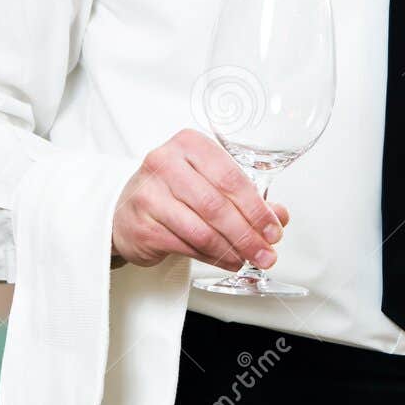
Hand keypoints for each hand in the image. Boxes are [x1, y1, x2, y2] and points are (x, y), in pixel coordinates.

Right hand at [111, 128, 289, 271]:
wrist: (125, 210)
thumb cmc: (172, 191)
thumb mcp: (209, 182)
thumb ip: (246, 197)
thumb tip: (279, 216)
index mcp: (189, 144)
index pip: (231, 177)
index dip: (257, 208)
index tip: (273, 229)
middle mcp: (165, 163)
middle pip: (217, 205)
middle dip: (247, 234)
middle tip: (266, 252)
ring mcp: (149, 194)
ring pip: (202, 229)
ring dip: (232, 250)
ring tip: (249, 259)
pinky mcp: (142, 225)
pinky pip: (186, 246)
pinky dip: (212, 257)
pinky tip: (227, 260)